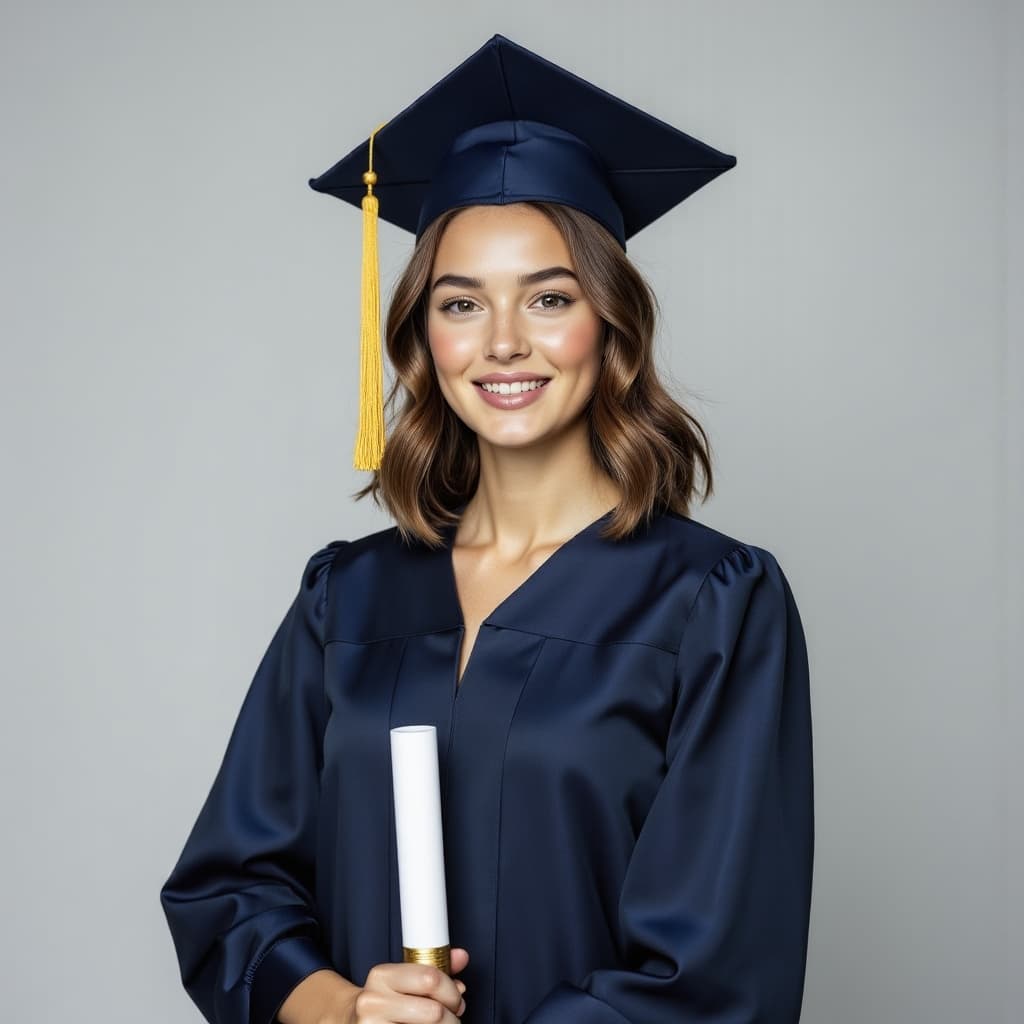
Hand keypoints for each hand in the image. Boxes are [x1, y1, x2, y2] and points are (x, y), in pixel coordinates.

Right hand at [340, 947, 469, 1022]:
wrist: (350, 1021)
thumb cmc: (385, 1000)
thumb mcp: (405, 979)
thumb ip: (435, 968)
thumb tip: (462, 957)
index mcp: (382, 976)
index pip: (430, 979)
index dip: (452, 992)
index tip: (457, 999)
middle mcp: (372, 1001)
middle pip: (434, 1012)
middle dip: (452, 1018)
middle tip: (454, 1018)